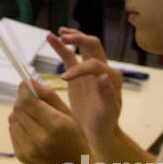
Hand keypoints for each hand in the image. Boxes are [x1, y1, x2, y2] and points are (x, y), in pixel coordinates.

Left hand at [8, 77, 90, 163]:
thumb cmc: (76, 140)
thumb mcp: (70, 115)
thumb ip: (49, 96)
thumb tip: (30, 81)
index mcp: (56, 126)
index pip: (28, 101)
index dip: (24, 89)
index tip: (25, 83)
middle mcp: (40, 139)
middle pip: (18, 108)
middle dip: (22, 99)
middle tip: (31, 98)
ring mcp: (28, 149)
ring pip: (12, 118)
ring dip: (20, 112)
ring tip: (34, 116)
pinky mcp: (21, 155)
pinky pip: (12, 130)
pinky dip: (19, 125)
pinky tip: (32, 129)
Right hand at [45, 29, 122, 158]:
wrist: (97, 130)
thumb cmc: (104, 123)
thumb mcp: (107, 112)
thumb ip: (107, 94)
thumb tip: (104, 76)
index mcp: (111, 77)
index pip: (94, 64)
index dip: (79, 68)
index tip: (64, 79)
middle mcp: (103, 68)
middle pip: (92, 45)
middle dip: (79, 39)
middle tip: (64, 37)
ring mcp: (90, 69)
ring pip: (82, 47)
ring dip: (71, 38)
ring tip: (57, 33)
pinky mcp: (78, 73)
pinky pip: (69, 56)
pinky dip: (60, 46)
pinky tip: (51, 38)